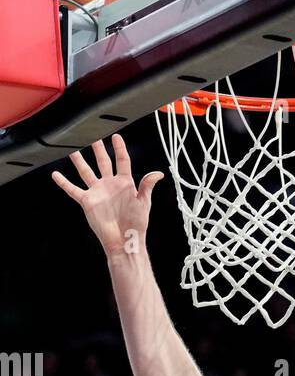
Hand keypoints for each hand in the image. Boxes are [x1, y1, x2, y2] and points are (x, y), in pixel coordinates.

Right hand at [51, 134, 163, 256]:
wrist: (124, 240)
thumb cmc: (136, 224)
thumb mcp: (143, 203)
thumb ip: (147, 186)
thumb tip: (158, 173)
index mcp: (125, 183)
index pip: (122, 161)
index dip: (120, 148)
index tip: (116, 136)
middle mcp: (110, 185)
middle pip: (103, 162)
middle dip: (98, 148)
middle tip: (93, 135)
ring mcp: (98, 192)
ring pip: (86, 172)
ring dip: (79, 160)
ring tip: (72, 148)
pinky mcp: (88, 201)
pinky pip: (73, 190)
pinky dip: (64, 183)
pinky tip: (55, 174)